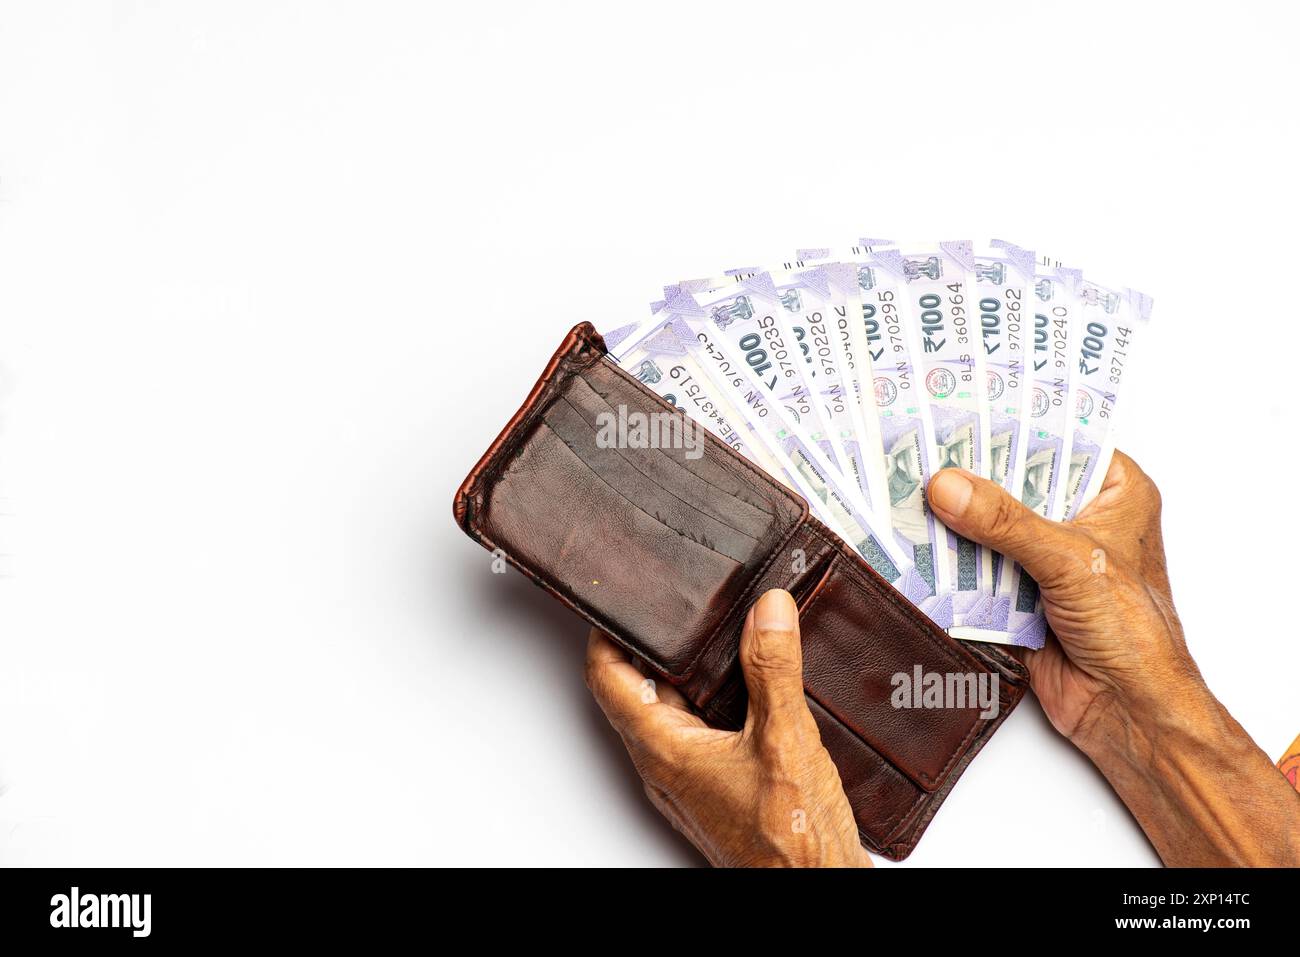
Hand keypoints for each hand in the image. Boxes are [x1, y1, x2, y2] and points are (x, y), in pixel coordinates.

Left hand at [585, 589, 870, 866]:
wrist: (817, 889)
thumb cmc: (790, 844)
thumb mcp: (784, 740)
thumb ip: (772, 670)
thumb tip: (766, 611)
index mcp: (664, 752)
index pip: (607, 679)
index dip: (607, 633)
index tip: (622, 600)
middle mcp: (668, 767)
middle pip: (639, 689)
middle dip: (657, 644)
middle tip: (681, 604)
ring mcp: (692, 780)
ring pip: (674, 711)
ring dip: (691, 672)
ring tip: (723, 631)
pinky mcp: (719, 788)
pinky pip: (702, 731)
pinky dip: (716, 699)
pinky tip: (753, 684)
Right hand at [927, 450, 1198, 747]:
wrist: (1128, 712)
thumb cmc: (1134, 633)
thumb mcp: (1071, 560)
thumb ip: (1006, 522)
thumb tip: (948, 486)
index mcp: (1114, 492)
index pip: (1056, 441)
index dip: (1009, 425)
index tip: (957, 408)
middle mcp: (1078, 519)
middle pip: (1012, 483)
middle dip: (967, 474)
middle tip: (915, 448)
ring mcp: (1044, 558)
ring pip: (986, 526)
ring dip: (950, 520)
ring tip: (900, 489)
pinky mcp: (1015, 594)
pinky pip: (972, 568)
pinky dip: (945, 562)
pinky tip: (909, 541)